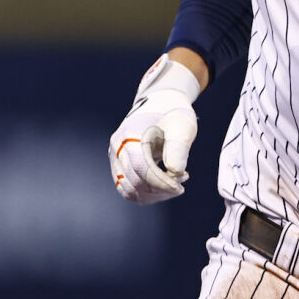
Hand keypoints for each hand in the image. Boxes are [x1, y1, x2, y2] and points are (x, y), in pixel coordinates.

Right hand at [108, 54, 202, 204]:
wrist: (160, 104)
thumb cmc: (173, 114)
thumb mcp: (183, 126)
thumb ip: (179, 148)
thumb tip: (176, 173)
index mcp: (131, 135)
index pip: (141, 169)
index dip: (161, 182)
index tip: (181, 185)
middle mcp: (117, 147)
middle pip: (134, 182)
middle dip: (160, 189)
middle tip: (181, 182)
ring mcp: (115, 157)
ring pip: (129, 190)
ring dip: (153, 194)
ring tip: (174, 184)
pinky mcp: (118, 165)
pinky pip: (127, 188)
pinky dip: (145, 193)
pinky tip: (163, 186)